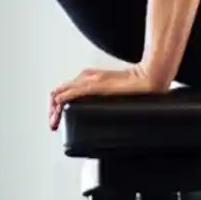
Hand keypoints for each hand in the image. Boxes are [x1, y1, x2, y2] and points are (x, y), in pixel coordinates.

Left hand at [49, 64, 166, 130]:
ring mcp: (89, 80)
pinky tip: (58, 113)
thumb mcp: (115, 93)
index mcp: (91, 77)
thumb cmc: (138, 85)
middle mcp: (87, 76)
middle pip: (59, 91)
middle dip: (52, 108)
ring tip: (54, 122)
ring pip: (60, 93)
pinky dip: (60, 104)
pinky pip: (69, 94)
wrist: (148, 78)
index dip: (57, 104)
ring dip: (53, 108)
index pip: (66, 89)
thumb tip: (99, 108)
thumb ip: (104, 96)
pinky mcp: (93, 85)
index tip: (57, 117)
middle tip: (53, 123)